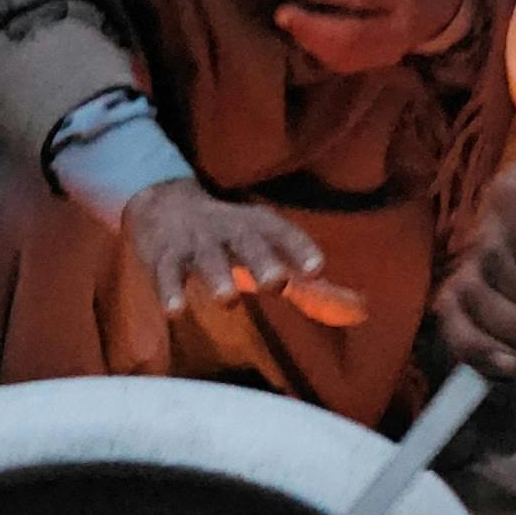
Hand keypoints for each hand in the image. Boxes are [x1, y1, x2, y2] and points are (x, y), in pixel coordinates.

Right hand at [123, 178, 366, 327]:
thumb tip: (354, 307)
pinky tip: (175, 312)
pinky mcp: (163, 256)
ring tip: (228, 299)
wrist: (161, 203)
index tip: (316, 267)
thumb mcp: (260, 242)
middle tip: (275, 282)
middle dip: (260, 260)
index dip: (298, 246)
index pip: (280, 231)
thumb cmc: (225, 233)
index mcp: (254, 224)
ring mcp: (194, 242)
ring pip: (206, 257)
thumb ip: (301, 276)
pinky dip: (169, 291)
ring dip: (216, 276)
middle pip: (245, 241)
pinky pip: (165, 273)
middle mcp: (227, 229)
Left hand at [275, 0, 467, 76]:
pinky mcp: (382, 60)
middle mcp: (401, 25)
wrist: (447, 5)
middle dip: (315, 27)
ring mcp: (392, 48)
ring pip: (349, 55)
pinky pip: (349, 65)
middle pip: (354, 34)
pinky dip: (321, 53)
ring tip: (286, 23)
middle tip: (282, 13)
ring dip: (313, 42)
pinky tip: (302, 36)